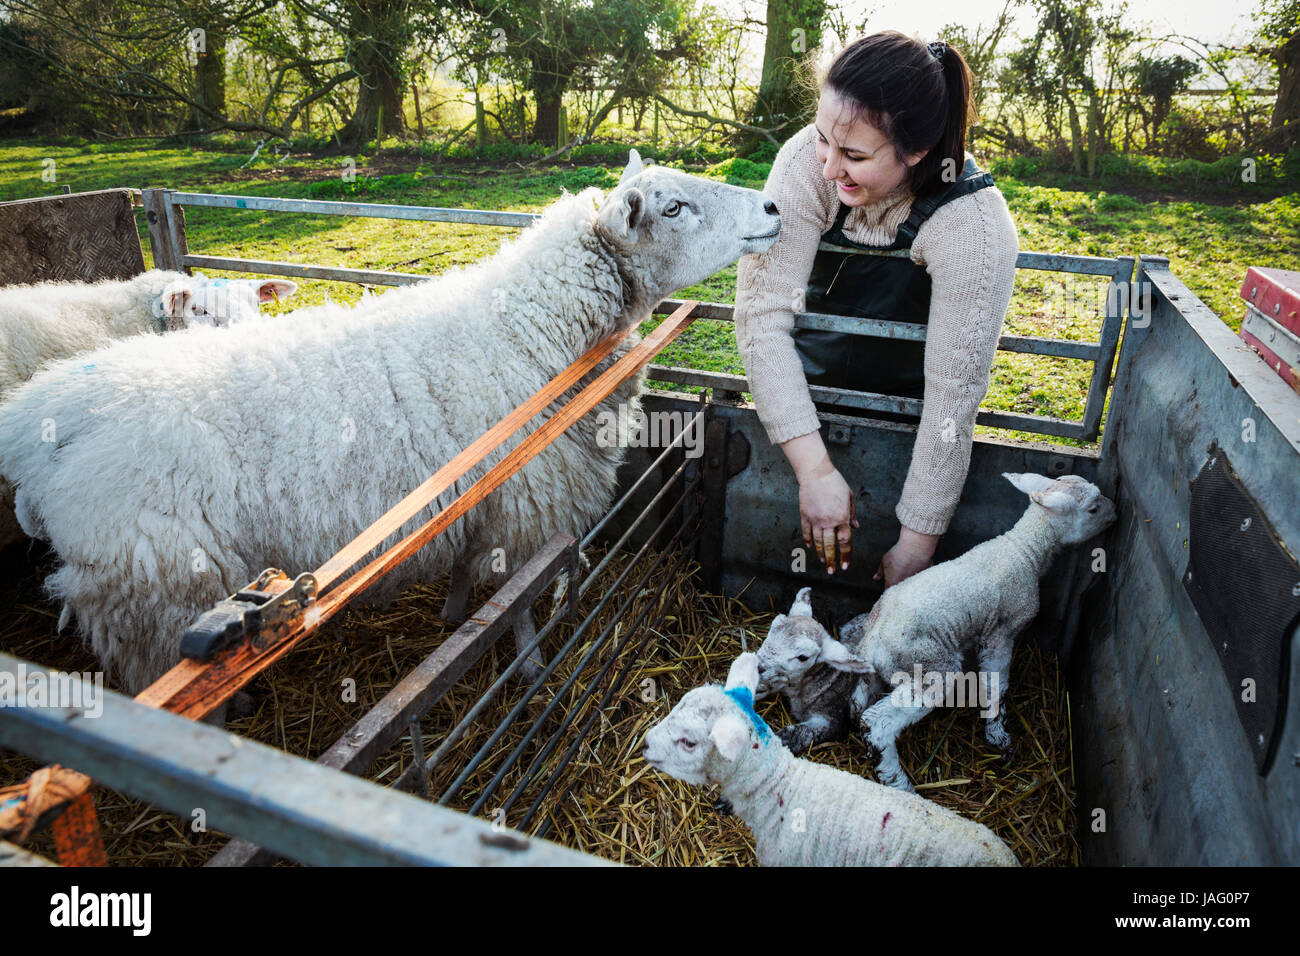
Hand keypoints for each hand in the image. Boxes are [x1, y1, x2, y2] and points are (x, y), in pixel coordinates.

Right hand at [797, 457, 857, 573]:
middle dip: (832, 560)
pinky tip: (809, 547)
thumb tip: (855, 528)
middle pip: (830, 546)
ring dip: (820, 554)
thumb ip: (852, 514)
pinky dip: (808, 540)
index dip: (845, 555)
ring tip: (823, 562)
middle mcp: (828, 521)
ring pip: (817, 541)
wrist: (816, 473)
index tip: (845, 566)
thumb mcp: (849, 497)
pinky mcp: (805, 515)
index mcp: (842, 517)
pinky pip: (806, 531)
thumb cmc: (835, 483)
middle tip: (832, 571)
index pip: (845, 541)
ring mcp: (815, 519)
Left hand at [874, 526, 938, 587]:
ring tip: (908, 572)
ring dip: (909, 583)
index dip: (887, 589)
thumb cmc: (898, 553)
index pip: (888, 592)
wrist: (915, 548)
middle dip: (898, 587)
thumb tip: (876, 578)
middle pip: (900, 591)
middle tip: (898, 577)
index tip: (888, 585)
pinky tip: (917, 569)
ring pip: (910, 587)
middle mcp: (904, 586)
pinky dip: (919, 577)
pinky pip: (920, 581)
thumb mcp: (884, 561)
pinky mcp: (924, 578)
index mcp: (892, 583)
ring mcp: (915, 583)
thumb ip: (880, 572)